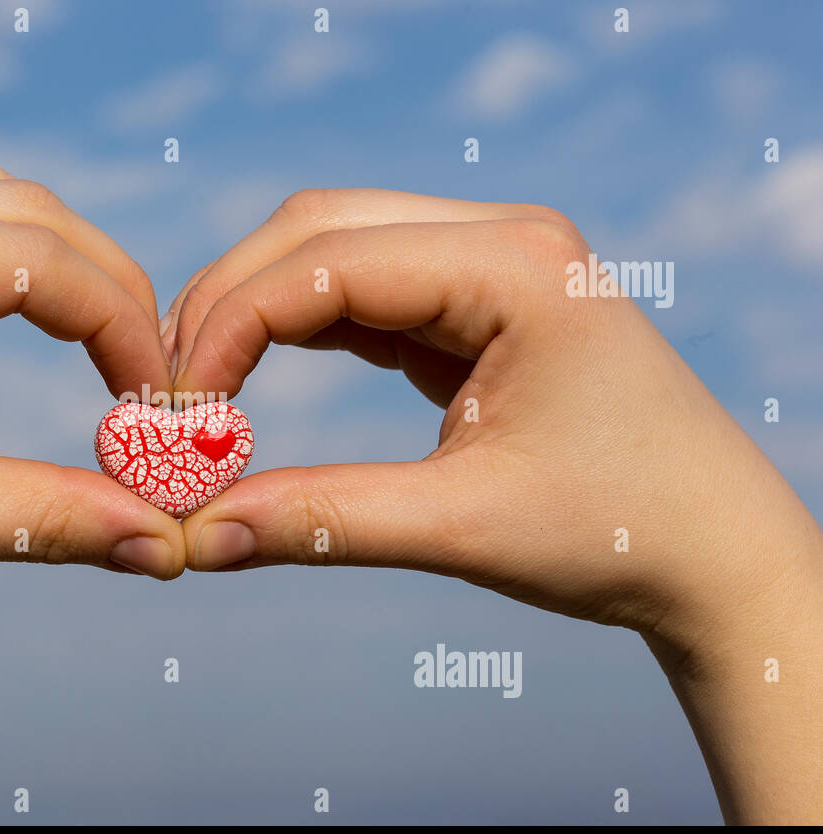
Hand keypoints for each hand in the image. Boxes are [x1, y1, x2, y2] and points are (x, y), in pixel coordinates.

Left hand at [0, 165, 182, 821]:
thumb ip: (48, 516)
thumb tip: (162, 541)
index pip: (40, 258)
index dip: (126, 329)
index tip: (165, 411)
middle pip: (26, 212)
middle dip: (110, 293)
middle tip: (153, 385)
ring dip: (63, 275)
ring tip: (109, 359)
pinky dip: (8, 275)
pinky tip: (37, 330)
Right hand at [168, 188, 822, 823]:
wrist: (713, 554)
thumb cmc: (619, 532)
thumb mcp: (462, 525)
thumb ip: (321, 520)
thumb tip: (193, 535)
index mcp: (514, 265)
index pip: (326, 261)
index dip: (228, 326)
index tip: (173, 411)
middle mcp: (501, 240)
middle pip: (316, 229)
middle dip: (228, 305)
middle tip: (169, 396)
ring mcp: (490, 265)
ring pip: (331, 252)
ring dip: (256, 312)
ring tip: (201, 391)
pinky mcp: (475, 305)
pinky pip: (362, 295)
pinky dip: (299, 332)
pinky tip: (254, 378)